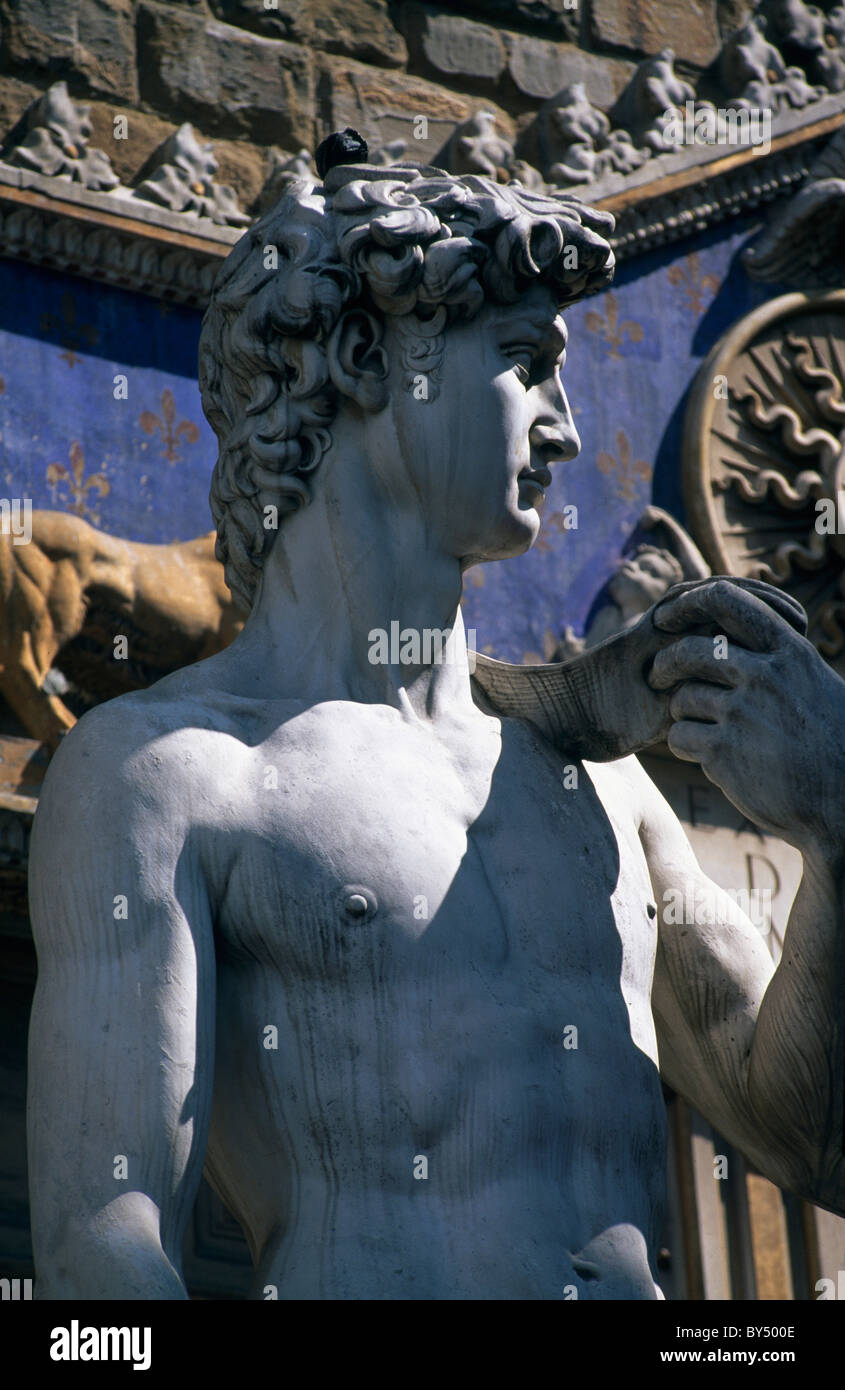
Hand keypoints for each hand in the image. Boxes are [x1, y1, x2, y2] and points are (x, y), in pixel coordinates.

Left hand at [649, 578, 844, 853]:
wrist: (842, 802)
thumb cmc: (827, 744)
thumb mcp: (812, 684)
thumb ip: (772, 659)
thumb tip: (719, 636)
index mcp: (789, 652)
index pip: (726, 600)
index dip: (686, 603)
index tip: (664, 617)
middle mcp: (765, 676)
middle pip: (688, 652)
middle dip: (665, 664)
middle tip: (658, 676)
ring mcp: (742, 713)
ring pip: (682, 699)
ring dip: (682, 714)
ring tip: (704, 729)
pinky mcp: (723, 752)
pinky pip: (679, 737)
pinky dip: (685, 745)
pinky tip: (710, 756)